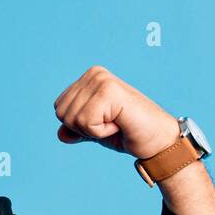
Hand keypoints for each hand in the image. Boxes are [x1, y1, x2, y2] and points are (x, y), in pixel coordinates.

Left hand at [53, 66, 178, 158]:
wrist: (156, 140)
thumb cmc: (127, 133)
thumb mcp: (94, 131)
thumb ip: (75, 130)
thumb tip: (60, 134)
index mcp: (88, 78)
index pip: (59, 108)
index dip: (78, 125)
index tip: (103, 122)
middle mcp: (94, 74)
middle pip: (61, 114)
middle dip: (83, 128)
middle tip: (111, 123)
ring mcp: (102, 80)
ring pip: (72, 119)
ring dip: (94, 130)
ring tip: (116, 123)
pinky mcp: (109, 91)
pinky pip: (86, 122)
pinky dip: (101, 132)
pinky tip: (119, 124)